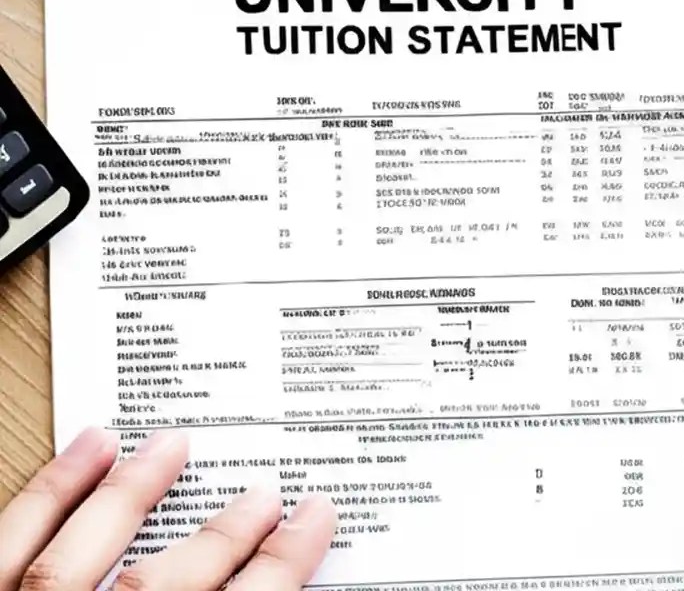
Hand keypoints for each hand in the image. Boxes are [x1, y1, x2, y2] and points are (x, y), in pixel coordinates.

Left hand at [0, 428, 336, 589]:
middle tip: (263, 492)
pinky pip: (7, 545)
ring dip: (132, 494)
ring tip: (171, 444)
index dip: (284, 565)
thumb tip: (273, 583)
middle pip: (166, 582)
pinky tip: (83, 453)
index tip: (315, 522)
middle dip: (224, 535)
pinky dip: (48, 496)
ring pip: (74, 557)